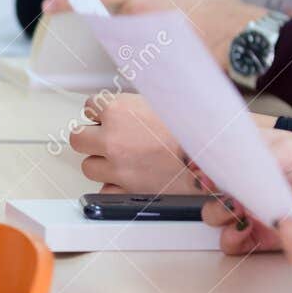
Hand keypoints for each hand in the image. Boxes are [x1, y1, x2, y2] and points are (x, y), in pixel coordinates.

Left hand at [42, 0, 270, 69]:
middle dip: (131, 32)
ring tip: (179, 46)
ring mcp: (142, 41)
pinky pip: (141, 67)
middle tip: (161, 35)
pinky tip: (177, 61)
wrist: (243, 38)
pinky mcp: (151, 66)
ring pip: (128, 48)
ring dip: (145, 50)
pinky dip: (153, 65)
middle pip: (114, 26)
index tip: (48, 6)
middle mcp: (137, 12)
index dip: (67, 0)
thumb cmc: (224, 8)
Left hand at [69, 93, 192, 193]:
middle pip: (78, 138)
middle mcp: (113, 139)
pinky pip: (105, 190)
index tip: (109, 115)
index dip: (102, 111)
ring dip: (102, 162)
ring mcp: (117, 167)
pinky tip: (129, 178)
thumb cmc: (195, 130)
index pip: (90, 105)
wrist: (213, 157)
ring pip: (89, 166)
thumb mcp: (166, 101)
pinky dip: (114, 186)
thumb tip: (130, 106)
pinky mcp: (126, 190)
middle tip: (108, 137)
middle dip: (92, 137)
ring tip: (124, 159)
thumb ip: (139, 105)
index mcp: (119, 111)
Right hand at [202, 129, 291, 251]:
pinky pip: (237, 244)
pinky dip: (233, 240)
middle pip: (210, 189)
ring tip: (237, 211)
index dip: (202, 160)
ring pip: (218, 217)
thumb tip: (242, 159)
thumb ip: (269, 155)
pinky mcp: (266, 235)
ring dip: (219, 216)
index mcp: (254, 156)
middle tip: (220, 189)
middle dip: (208, 190)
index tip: (201, 164)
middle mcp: (251, 183)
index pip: (215, 156)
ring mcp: (257, 209)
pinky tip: (244, 232)